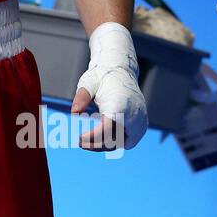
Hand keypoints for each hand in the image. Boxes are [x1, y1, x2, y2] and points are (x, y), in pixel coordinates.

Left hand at [70, 22, 147, 150]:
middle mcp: (134, 115)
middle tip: (80, 143)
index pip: (107, 130)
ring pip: (122, 143)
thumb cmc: (102, 77)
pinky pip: (129, 140)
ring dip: (105, 145)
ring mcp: (140, 121)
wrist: (122, 71)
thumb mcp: (88, 83)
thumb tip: (74, 113)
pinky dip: (115, 142)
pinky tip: (100, 138)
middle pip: (114, 140)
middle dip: (96, 145)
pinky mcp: (142, 125)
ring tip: (88, 141)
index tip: (79, 139)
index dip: (92, 138)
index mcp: (120, 105)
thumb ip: (81, 97)